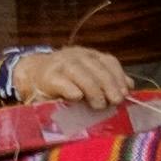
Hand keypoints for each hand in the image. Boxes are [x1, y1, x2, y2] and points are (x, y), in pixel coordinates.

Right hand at [0, 46, 132, 105]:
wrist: (31, 74)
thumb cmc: (63, 79)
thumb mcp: (86, 76)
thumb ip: (106, 80)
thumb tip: (129, 86)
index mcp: (88, 55)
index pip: (108, 61)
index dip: (118, 76)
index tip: (125, 93)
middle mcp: (76, 55)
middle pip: (97, 68)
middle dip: (108, 85)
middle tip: (114, 102)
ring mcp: (60, 64)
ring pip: (80, 73)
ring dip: (93, 90)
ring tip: (99, 105)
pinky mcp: (48, 77)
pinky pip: (62, 82)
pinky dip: (71, 89)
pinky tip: (78, 98)